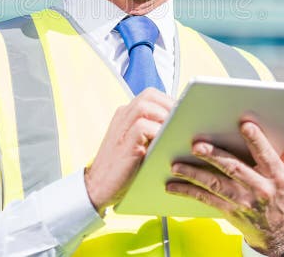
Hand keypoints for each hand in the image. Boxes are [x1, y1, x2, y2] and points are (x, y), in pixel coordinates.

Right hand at [84, 88, 172, 213]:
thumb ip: (153, 132)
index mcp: (127, 115)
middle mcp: (123, 116)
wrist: (98, 187)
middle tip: (184, 120)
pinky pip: (142, 126)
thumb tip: (183, 126)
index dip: (170, 102)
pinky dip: (157, 131)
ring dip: (164, 115)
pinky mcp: (124, 142)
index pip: (152, 96)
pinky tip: (166, 142)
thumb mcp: (139, 145)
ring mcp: (122, 127)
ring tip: (177, 129)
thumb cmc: (122, 169)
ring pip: (145, 105)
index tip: (185, 114)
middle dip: (170, 105)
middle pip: (150, 95)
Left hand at [165, 121, 283, 256]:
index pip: (266, 155)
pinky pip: (206, 199)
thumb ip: (281, 150)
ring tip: (176, 165)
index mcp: (277, 175)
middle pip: (234, 169)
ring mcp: (243, 201)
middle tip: (197, 145)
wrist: (278, 231)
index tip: (244, 124)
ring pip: (215, 185)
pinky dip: (188, 191)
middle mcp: (259, 188)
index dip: (256, 140)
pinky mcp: (228, 210)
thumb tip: (269, 127)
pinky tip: (173, 185)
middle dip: (214, 156)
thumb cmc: (281, 192)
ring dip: (194, 174)